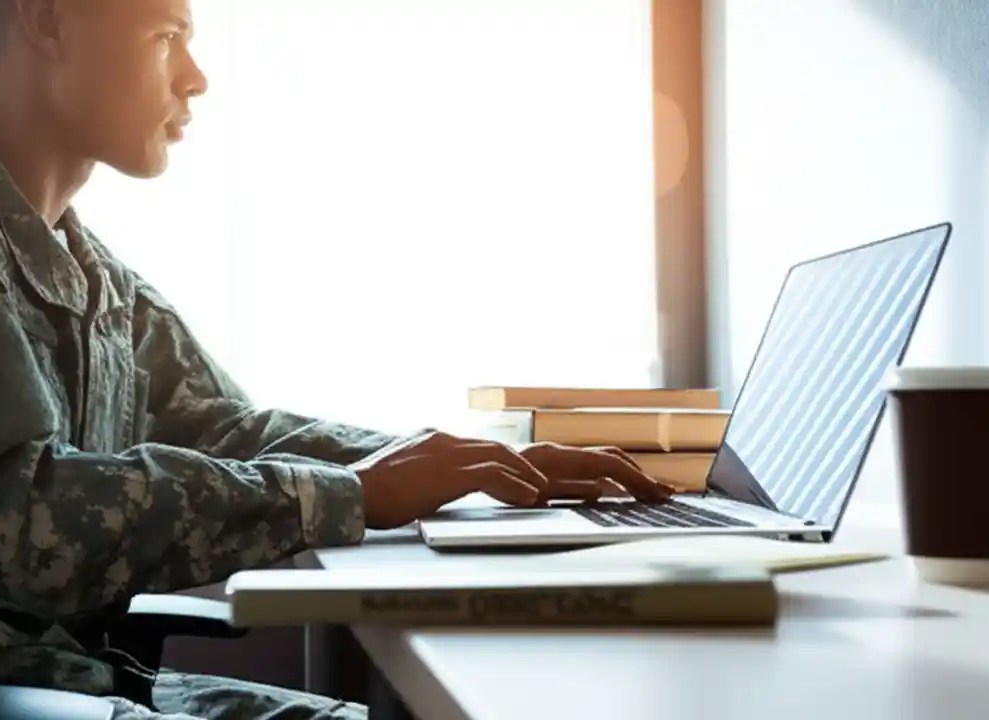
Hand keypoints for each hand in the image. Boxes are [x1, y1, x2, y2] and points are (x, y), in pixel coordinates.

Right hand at [349, 431, 665, 528]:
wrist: (344, 492)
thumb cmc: (381, 495)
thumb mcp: (430, 485)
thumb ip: (462, 481)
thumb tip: (499, 488)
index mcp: (469, 448)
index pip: (537, 458)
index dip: (579, 470)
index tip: (618, 484)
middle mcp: (470, 445)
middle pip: (549, 454)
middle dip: (601, 468)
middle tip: (644, 485)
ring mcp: (457, 454)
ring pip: (527, 461)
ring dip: (571, 476)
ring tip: (610, 490)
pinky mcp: (441, 472)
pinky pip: (486, 475)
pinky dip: (513, 485)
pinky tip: (536, 496)